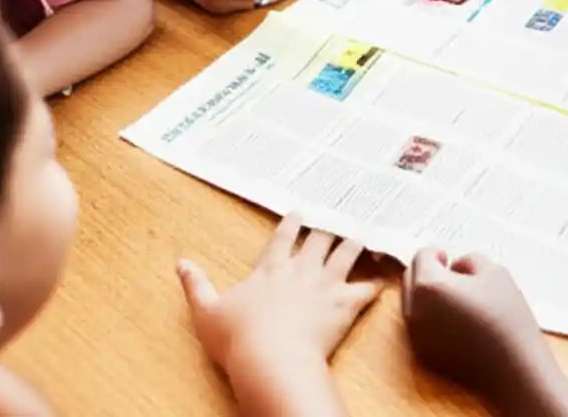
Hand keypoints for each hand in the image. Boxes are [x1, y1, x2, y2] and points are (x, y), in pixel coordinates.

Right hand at [177, 214, 381, 374]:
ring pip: (347, 254)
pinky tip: (387, 279)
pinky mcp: (345, 305)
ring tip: (364, 235)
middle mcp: (301, 270)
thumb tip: (181, 263)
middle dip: (329, 227)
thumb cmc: (237, 338)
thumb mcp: (207, 311)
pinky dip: (378, 284)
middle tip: (338, 215)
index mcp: (270, 268)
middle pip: (320, 239)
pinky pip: (367, 290)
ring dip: (356, 244)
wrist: (271, 358)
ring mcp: (326, 285)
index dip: (292, 222)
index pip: (283, 237)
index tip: (301, 210)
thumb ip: (195, 285)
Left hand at [402, 249, 554, 403]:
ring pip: (412, 303)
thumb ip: (469, 259)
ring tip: (455, 296)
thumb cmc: (506, 316)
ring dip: (426, 293)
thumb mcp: (494, 272)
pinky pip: (419, 325)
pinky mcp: (424, 354)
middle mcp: (414, 310)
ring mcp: (416, 335)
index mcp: (429, 285)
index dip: (437, 252)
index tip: (449, 257)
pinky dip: (430, 316)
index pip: (422, 256)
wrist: (513, 368)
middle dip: (427, 271)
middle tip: (451, 273)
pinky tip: (456, 320)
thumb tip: (456, 266)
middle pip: (410, 278)